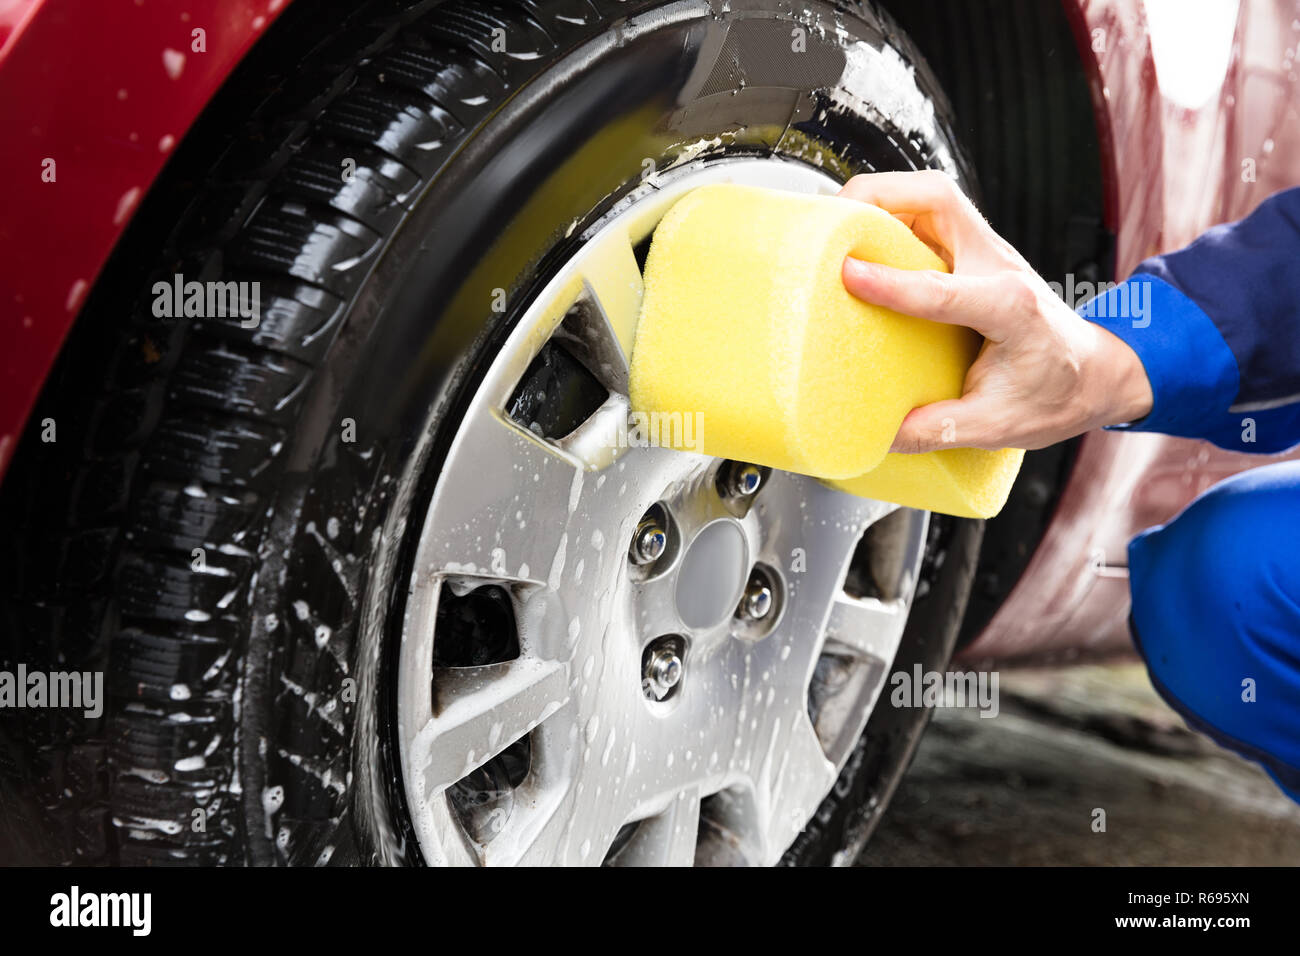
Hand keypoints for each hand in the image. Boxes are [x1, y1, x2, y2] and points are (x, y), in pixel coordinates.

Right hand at [838, 171, 1152, 452]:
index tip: (849, 275)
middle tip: (835, 217)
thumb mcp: (999, 425)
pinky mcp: (970, 253)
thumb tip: (882, 436)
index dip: (892, 282)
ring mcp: (984, 253)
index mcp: (1011, 309)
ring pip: (931, 197)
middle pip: (939, 199)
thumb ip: (939, 429)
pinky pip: (927, 216)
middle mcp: (998, 266)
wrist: (1094, 374)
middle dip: (880, 195)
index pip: (944, 289)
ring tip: (838, 222)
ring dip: (882, 197)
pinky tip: (864, 238)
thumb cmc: (1059, 393)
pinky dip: (890, 215)